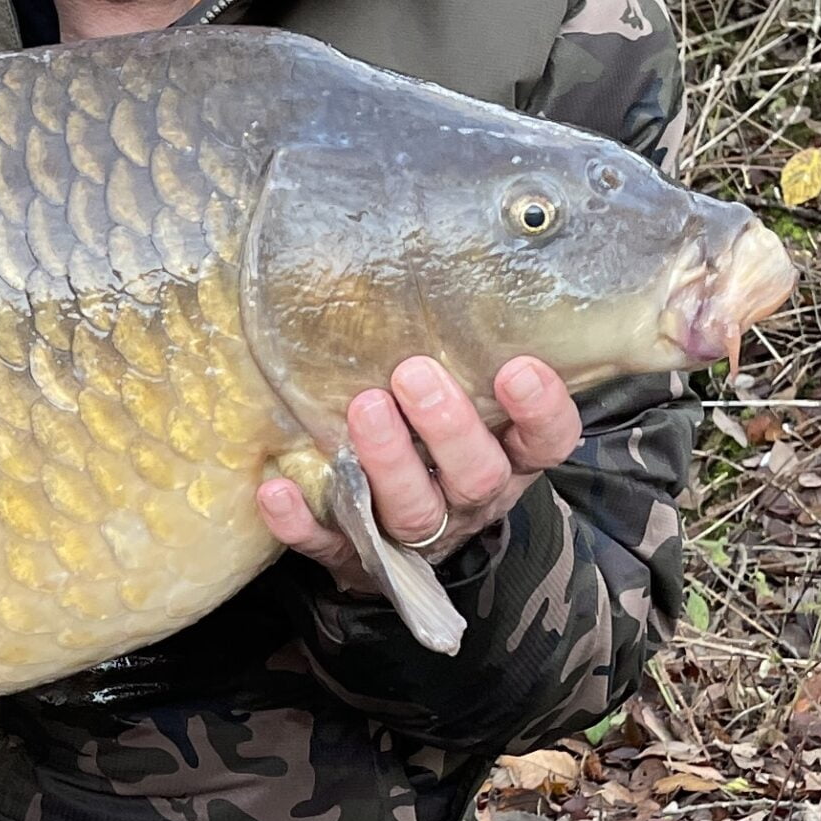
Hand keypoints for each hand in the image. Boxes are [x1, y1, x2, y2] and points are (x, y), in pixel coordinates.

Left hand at [258, 356, 581, 596]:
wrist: (398, 546)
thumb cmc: (434, 444)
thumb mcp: (467, 404)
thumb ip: (461, 358)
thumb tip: (425, 265)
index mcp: (506, 459)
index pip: (545, 442)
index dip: (541, 411)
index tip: (517, 368)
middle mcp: (468, 500)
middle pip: (476, 477)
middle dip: (447, 427)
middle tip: (413, 374)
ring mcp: (414, 534)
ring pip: (413, 511)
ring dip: (387, 461)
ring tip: (363, 408)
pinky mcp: (354, 555)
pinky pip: (329, 543)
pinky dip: (301, 521)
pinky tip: (275, 489)